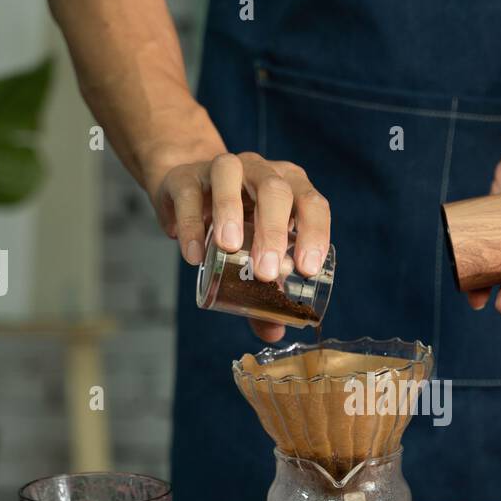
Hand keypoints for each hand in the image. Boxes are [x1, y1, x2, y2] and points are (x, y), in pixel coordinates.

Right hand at [153, 151, 330, 342]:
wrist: (186, 194)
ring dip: (231, 210)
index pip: (312, 204)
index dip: (314, 233)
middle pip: (276, 189)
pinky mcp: (186, 177)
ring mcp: (224, 168)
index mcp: (291, 188)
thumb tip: (275, 332)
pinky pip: (189, 194)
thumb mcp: (254, 255)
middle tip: (266, 271)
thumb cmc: (236, 227)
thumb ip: (265, 292)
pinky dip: (191, 224)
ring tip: (229, 247)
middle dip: (273, 230)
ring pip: (231, 175)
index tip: (307, 269)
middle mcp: (262, 171)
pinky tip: (194, 255)